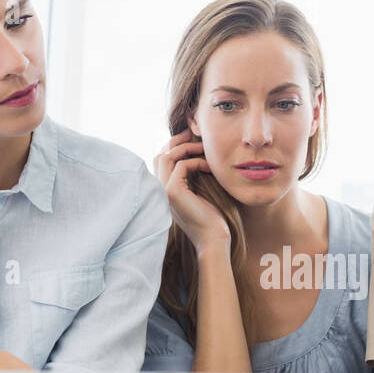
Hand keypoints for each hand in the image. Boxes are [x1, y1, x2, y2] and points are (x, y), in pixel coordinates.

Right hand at [154, 131, 230, 254]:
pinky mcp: (174, 191)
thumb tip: (199, 153)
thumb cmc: (211, 217)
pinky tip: (209, 166)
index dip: (174, 146)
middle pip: (160, 154)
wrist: (213, 238)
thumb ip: (194, 174)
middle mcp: (160, 189)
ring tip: (203, 146)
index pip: (161, 160)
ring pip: (167, 156)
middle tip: (193, 133)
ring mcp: (164, 190)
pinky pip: (182, 165)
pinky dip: (197, 161)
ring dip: (186, 147)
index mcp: (164, 189)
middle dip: (176, 141)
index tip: (191, 138)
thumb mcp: (200, 190)